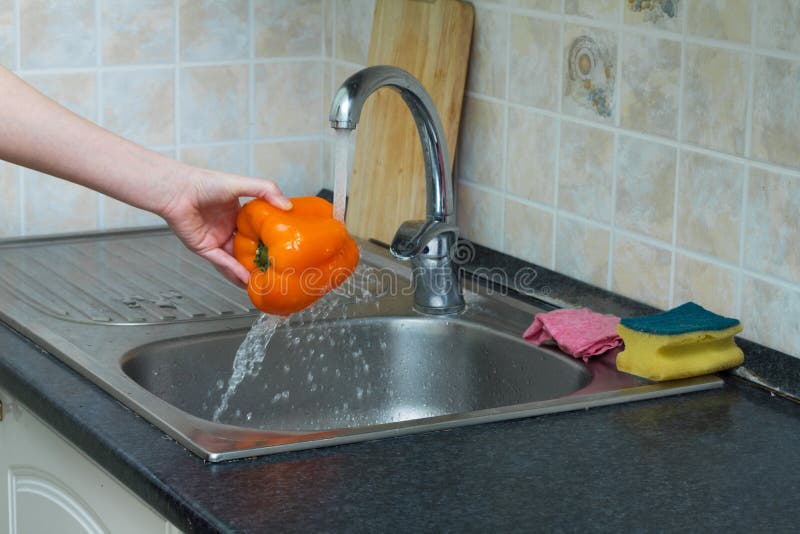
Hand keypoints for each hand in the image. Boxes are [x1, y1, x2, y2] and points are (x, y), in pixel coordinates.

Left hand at [160, 167, 291, 287]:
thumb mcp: (242, 183)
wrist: (178, 190)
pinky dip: (234, 271)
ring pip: (235, 260)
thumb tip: (287, 206)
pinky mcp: (205, 248)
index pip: (256, 230)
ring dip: (247, 271)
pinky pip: (222, 262)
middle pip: (246, 248)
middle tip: (276, 270)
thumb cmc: (205, 183)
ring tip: (262, 282)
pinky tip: (245, 278)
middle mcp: (227, 228)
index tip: (283, 247)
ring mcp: (216, 240)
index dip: (268, 239)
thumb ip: (266, 190)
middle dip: (259, 259)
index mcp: (236, 214)